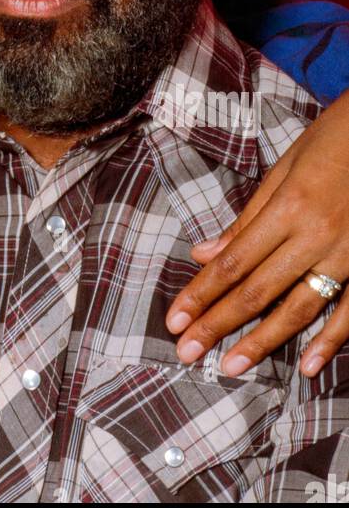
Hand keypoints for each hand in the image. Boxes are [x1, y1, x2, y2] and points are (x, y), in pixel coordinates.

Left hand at [166, 92, 348, 375]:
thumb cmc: (333, 141)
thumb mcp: (285, 169)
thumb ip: (248, 218)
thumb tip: (204, 253)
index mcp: (288, 208)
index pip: (233, 262)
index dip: (201, 294)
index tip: (175, 321)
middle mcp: (315, 235)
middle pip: (257, 289)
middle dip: (219, 323)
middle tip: (187, 351)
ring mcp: (347, 253)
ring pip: (299, 306)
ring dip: (263, 340)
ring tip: (231, 366)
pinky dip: (330, 340)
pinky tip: (307, 365)